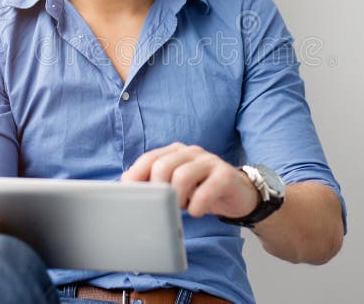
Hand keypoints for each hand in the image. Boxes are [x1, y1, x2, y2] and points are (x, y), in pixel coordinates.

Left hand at [121, 142, 258, 218]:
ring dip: (177, 198)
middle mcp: (191, 152)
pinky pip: (209, 187)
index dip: (136, 177)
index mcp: (174, 152)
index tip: (130, 196)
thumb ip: (154, 183)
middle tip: (162, 208)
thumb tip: (126, 186)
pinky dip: (198, 203)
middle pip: (163, 166)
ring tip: (180, 210)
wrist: (238, 194)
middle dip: (158, 191)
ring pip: (183, 175)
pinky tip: (197, 212)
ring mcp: (209, 161)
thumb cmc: (201, 190)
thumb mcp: (175, 187)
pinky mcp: (226, 174)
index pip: (149, 159)